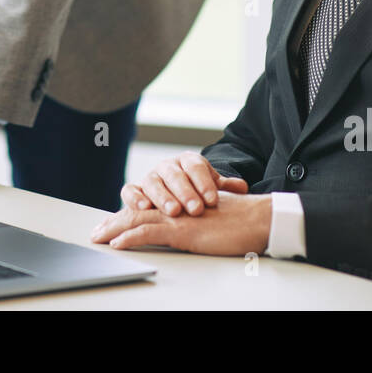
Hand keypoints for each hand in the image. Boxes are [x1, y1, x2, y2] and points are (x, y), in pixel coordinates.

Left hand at [91, 192, 271, 255]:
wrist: (257, 218)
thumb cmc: (240, 221)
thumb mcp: (213, 222)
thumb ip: (199, 222)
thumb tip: (190, 229)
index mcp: (180, 206)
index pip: (148, 208)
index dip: (128, 216)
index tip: (112, 225)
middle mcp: (175, 207)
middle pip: (137, 211)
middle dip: (114, 222)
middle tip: (96, 232)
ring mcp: (177, 217)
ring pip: (137, 219)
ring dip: (114, 229)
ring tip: (97, 237)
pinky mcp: (182, 230)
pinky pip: (149, 232)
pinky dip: (130, 237)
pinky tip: (117, 243)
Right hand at [119, 150, 248, 215]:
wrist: (175, 193)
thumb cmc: (196, 192)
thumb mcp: (211, 188)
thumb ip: (225, 188)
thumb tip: (242, 188)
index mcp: (188, 161)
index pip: (195, 167)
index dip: (204, 182)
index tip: (213, 200)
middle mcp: (167, 166)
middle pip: (174, 174)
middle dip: (185, 192)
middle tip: (195, 209)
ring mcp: (150, 177)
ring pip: (152, 182)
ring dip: (162, 197)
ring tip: (173, 211)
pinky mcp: (135, 189)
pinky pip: (129, 190)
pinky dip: (134, 197)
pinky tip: (143, 207)